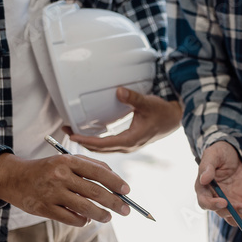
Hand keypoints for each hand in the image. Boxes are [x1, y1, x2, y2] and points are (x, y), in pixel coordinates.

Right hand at [0, 152, 130, 225]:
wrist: (13, 178)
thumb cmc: (47, 169)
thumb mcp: (66, 160)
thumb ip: (91, 166)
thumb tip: (116, 179)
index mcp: (67, 161)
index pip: (99, 172)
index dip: (116, 183)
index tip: (127, 191)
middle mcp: (60, 176)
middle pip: (96, 192)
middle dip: (115, 203)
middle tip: (126, 210)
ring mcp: (51, 193)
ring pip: (86, 208)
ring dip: (102, 215)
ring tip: (108, 217)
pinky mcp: (44, 209)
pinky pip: (72, 219)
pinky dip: (84, 220)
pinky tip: (87, 219)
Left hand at [65, 87, 181, 153]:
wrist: (174, 119)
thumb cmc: (162, 112)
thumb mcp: (148, 103)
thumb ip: (133, 98)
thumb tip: (119, 91)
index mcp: (131, 139)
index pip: (103, 144)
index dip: (86, 140)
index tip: (72, 135)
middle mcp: (128, 146)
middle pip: (100, 149)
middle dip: (82, 142)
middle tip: (66, 132)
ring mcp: (128, 146)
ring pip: (104, 149)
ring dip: (88, 143)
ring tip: (74, 133)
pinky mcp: (129, 143)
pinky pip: (109, 146)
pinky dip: (97, 142)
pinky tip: (90, 135)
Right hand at [195, 142, 241, 226]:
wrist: (234, 155)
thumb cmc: (220, 153)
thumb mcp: (213, 154)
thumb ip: (207, 166)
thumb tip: (203, 179)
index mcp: (204, 189)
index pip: (204, 202)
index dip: (213, 205)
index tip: (224, 203)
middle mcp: (214, 199)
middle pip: (222, 213)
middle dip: (235, 212)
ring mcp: (228, 203)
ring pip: (235, 218)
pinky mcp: (240, 202)